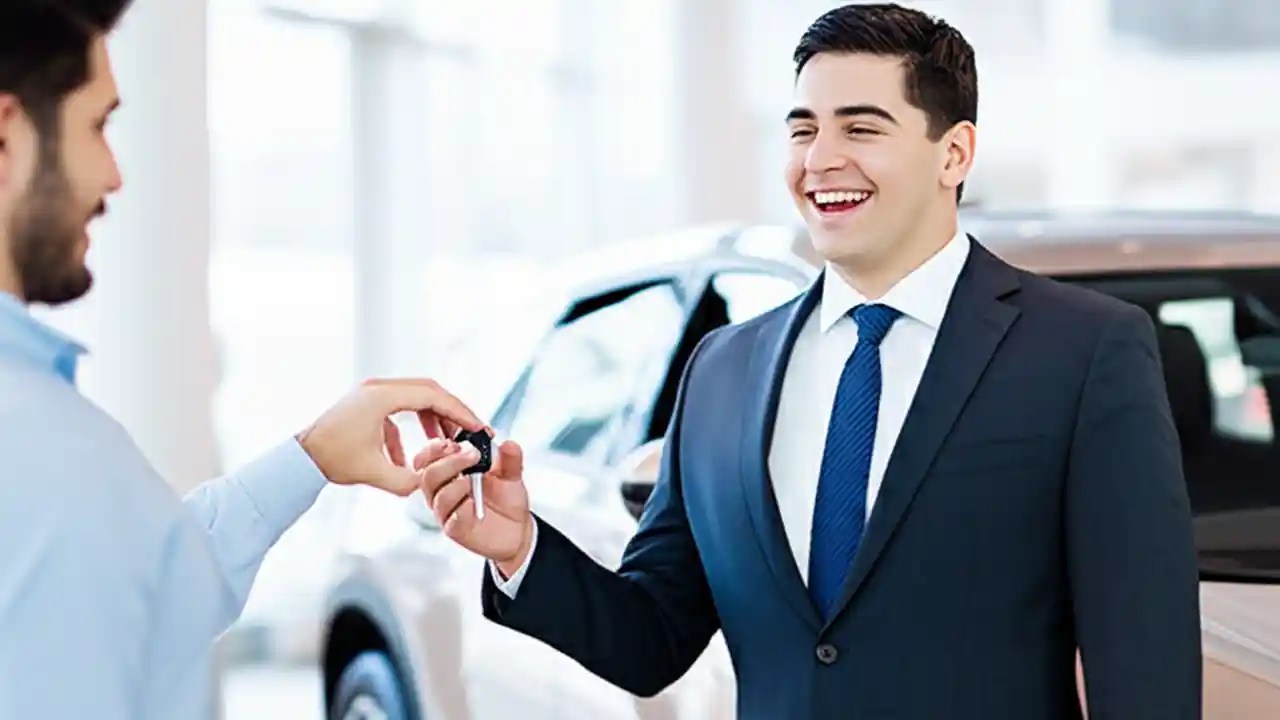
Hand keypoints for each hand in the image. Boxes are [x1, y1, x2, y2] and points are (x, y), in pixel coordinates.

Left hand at [296, 378, 485, 495]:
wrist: (299, 458)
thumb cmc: (331, 459)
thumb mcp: (374, 473)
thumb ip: (408, 480)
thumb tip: (434, 482)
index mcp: (382, 396)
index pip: (434, 396)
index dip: (460, 412)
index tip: (478, 426)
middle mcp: (378, 387)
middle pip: (429, 391)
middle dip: (452, 412)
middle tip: (471, 431)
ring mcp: (372, 392)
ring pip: (417, 398)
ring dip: (434, 418)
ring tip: (447, 442)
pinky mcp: (368, 403)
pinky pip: (401, 408)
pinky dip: (413, 427)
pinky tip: (409, 458)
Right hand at [415, 437, 532, 571]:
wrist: (516, 528)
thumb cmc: (505, 498)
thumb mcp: (511, 473)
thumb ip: (510, 458)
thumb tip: (509, 445)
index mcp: (449, 471)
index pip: (427, 458)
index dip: (433, 447)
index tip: (454, 441)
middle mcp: (443, 490)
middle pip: (427, 474)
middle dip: (448, 461)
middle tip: (472, 454)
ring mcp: (447, 511)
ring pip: (437, 496)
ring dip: (454, 483)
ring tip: (472, 478)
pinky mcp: (455, 530)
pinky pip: (450, 519)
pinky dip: (460, 508)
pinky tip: (471, 500)